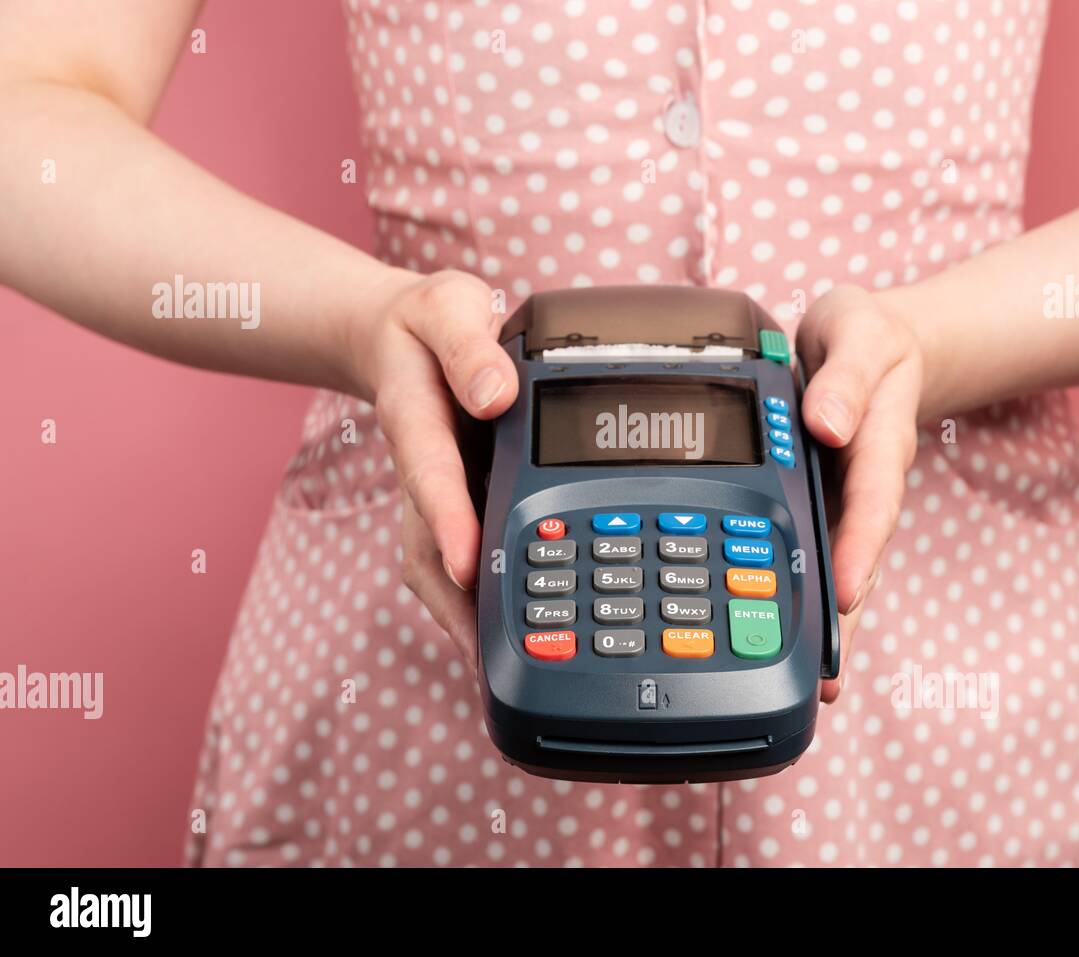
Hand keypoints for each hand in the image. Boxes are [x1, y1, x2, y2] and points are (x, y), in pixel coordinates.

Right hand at [346, 268, 517, 665]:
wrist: (399, 340)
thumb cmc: (427, 325)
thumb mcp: (446, 308)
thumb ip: (469, 346)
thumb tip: (497, 394)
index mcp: (417, 422)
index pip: (431, 477)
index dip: (449, 522)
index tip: (467, 564)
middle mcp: (422, 472)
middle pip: (428, 547)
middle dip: (457, 603)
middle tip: (489, 657)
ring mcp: (435, 498)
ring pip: (437, 568)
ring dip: (464, 617)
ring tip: (498, 671)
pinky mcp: (452, 509)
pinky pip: (457, 562)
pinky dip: (475, 603)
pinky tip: (501, 640)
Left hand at [797, 284, 923, 702]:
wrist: (878, 340)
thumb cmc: (869, 338)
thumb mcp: (861, 334)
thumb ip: (845, 377)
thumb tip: (825, 422)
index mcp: (877, 440)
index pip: (870, 500)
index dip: (858, 546)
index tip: (847, 590)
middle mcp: (866, 481)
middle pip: (860, 555)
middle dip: (847, 616)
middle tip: (830, 675)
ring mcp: (848, 498)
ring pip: (843, 565)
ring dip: (831, 623)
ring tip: (816, 684)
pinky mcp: (829, 502)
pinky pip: (822, 552)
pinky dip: (813, 595)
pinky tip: (796, 640)